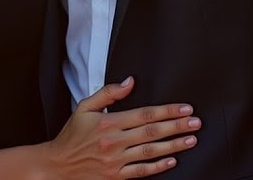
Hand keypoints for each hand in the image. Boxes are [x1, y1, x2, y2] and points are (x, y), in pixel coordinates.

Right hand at [40, 77, 199, 178]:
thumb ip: (108, 93)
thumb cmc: (71, 136)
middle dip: (176, 126)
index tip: (184, 109)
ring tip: (190, 140)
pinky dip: (158, 166)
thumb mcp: (84, 107)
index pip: (144, 114)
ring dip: (173, 145)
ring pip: (150, 152)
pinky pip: (141, 171)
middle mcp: (114, 141)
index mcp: (108, 122)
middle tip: (195, 123)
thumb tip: (129, 82)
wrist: (58, 165)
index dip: (167, 111)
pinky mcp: (116, 176)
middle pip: (152, 132)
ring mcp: (116, 161)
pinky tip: (172, 161)